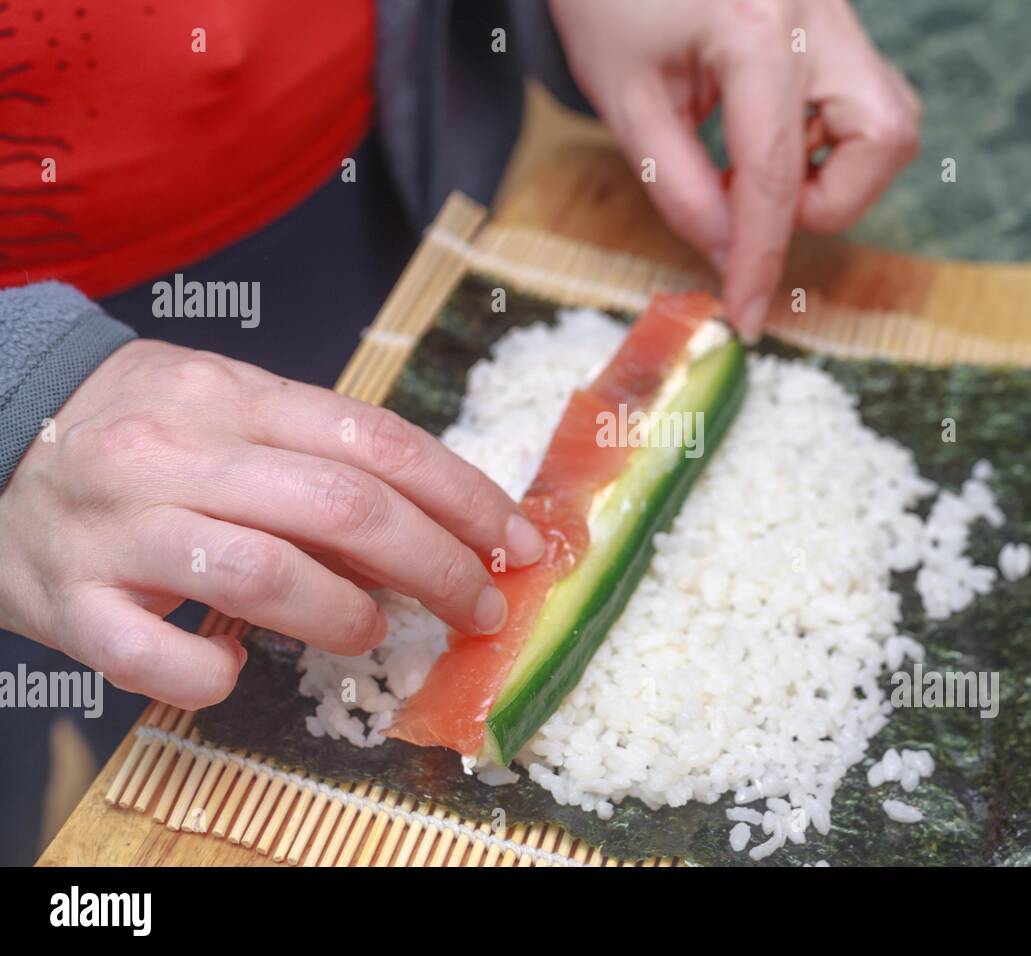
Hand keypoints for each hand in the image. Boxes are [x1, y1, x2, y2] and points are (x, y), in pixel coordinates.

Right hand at [0, 340, 544, 708]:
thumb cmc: (140, 427)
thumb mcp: (230, 408)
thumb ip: (321, 459)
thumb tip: (432, 530)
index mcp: (231, 394)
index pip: (378, 442)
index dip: (466, 497)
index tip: (518, 542)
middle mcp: (177, 451)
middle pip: (343, 509)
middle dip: (438, 566)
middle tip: (478, 607)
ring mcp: (118, 527)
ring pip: (265, 576)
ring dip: (345, 615)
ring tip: (366, 629)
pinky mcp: (68, 599)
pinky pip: (159, 658)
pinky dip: (218, 675)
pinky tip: (236, 667)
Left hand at [549, 0, 920, 340]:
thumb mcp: (626, 99)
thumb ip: (682, 186)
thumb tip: (730, 256)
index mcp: (758, 29)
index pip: (777, 177)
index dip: (762, 259)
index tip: (749, 316)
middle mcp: (819, 14)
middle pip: (884, 139)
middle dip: (828, 198)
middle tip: (751, 200)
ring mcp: (836, 8)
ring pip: (890, 118)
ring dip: (836, 169)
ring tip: (757, 166)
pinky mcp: (833, 14)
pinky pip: (865, 94)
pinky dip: (828, 136)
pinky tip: (768, 133)